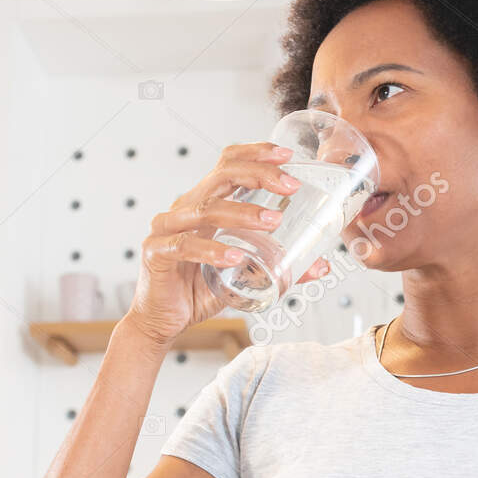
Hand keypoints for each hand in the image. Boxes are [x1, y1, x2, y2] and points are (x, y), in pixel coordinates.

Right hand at [122, 142, 330, 348]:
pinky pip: (185, 246)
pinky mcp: (156, 253)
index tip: (287, 156)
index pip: (229, 164)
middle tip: (290, 187)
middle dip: (259, 175)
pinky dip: (212, 250)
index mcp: (204, 205)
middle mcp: (185, 209)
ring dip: (243, 213)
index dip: (257, 154)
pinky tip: (234, 256)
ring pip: (206, 209)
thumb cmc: (198, 291)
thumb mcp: (244, 275)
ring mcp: (167, 228)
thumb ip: (279, 267)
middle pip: (221, 175)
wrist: (162, 322)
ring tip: (272, 222)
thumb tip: (321, 266)